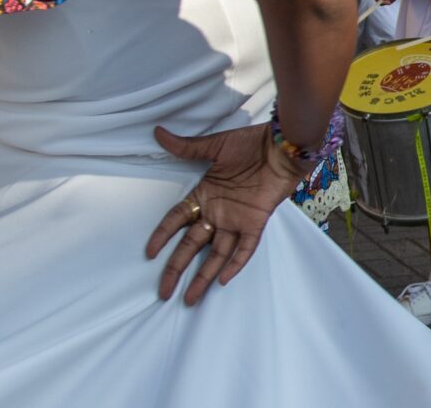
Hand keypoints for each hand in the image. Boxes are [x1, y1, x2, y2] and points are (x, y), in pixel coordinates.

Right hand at [146, 123, 303, 305]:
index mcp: (204, 195)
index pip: (177, 220)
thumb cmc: (249, 143)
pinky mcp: (256, 222)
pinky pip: (245, 248)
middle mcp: (218, 212)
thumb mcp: (214, 146)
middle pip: (191, 246)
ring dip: (203, 277)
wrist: (281, 144)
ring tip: (189, 299)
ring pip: (216, 254)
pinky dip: (235, 263)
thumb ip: (185, 147)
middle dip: (176, 269)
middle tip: (163, 291)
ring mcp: (236, 220)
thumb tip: (158, 133)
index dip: (163, 235)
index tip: (149, 253)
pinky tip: (223, 280)